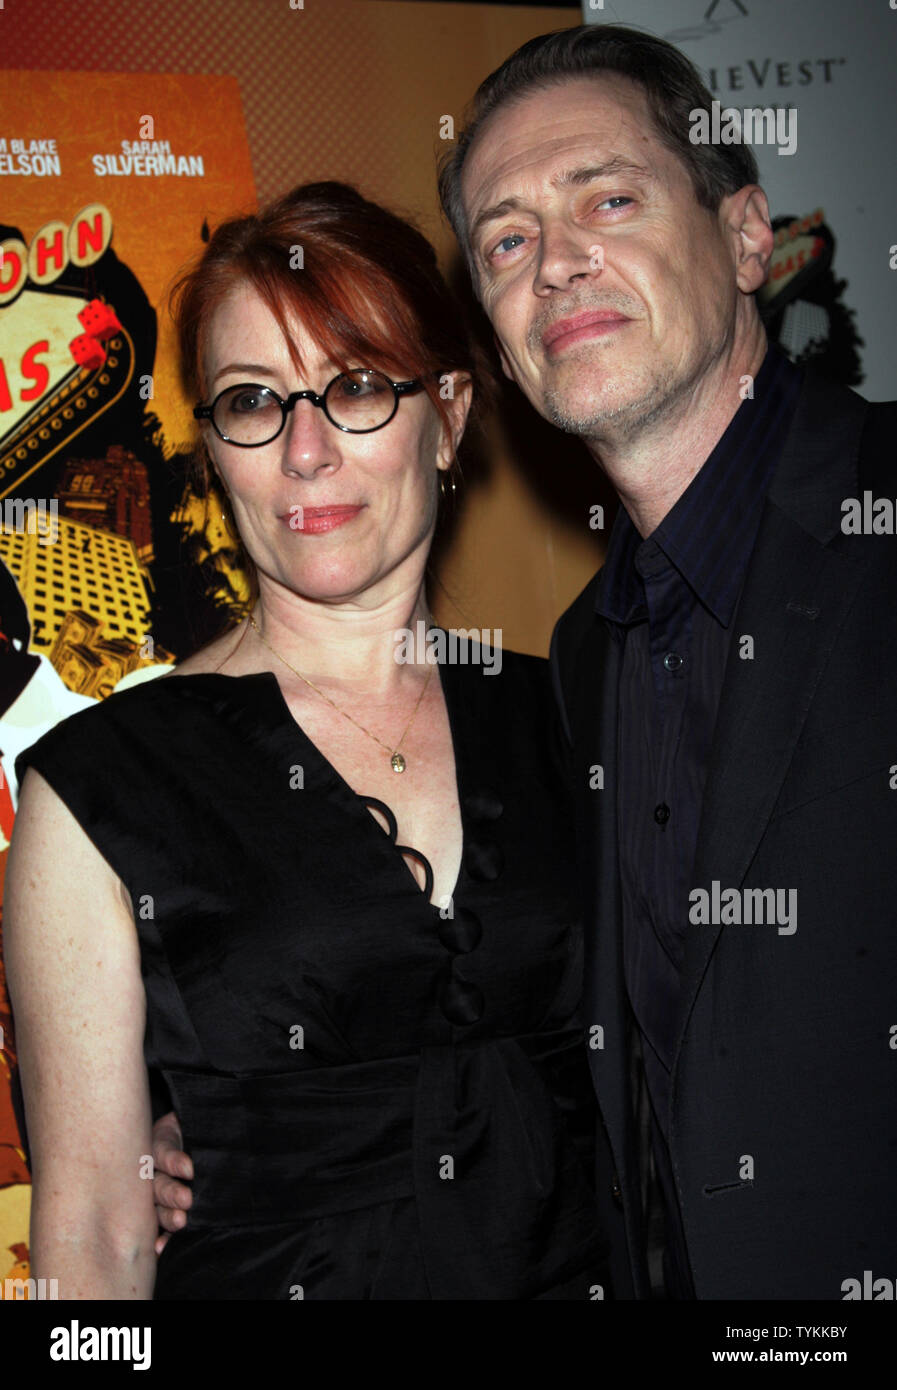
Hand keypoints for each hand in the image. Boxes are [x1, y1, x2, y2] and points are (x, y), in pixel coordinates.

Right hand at [151, 1110, 193, 1254]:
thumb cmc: (205, 1131)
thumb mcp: (200, 1127)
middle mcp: (155, 1170)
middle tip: (187, 1200)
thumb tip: (205, 1151)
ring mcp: (158, 1191)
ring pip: (157, 1206)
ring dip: (168, 1215)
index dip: (173, 1160)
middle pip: (158, 1183)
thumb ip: (204, 1134)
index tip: (190, 1169)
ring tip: (181, 1221)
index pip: (163, 1152)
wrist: (208, 1135)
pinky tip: (161, 1247)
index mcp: (161, 1143)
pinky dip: (162, 1237)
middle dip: (172, 1193)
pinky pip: (160, 1226)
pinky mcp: (165, 1211)